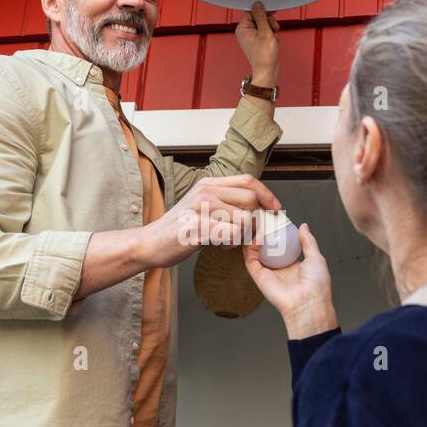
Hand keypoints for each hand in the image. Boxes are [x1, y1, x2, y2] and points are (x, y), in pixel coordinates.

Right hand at [139, 174, 280, 268]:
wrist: (150, 243)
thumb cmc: (178, 229)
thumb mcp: (200, 206)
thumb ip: (223, 202)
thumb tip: (253, 206)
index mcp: (208, 184)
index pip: (248, 181)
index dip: (267, 194)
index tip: (276, 208)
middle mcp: (205, 192)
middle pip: (251, 199)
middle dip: (256, 218)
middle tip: (248, 232)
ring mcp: (200, 208)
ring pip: (244, 218)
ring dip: (244, 234)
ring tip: (230, 240)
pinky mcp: (198, 227)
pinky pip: (232, 234)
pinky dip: (233, 243)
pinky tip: (222, 245)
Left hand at [235, 1, 279, 86]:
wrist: (267, 71)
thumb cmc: (264, 56)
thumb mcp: (265, 32)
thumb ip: (261, 16)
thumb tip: (257, 5)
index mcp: (242, 28)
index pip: (251, 11)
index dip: (263, 12)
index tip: (271, 13)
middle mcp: (244, 32)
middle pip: (258, 17)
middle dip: (268, 22)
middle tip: (273, 28)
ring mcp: (250, 36)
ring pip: (263, 24)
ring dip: (271, 28)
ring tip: (273, 36)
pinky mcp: (256, 41)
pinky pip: (264, 31)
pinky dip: (270, 34)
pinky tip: (273, 41)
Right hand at [243, 223, 337, 337]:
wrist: (308, 303)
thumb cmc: (316, 284)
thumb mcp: (316, 257)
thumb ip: (308, 241)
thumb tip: (303, 226)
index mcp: (293, 264)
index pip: (281, 244)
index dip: (277, 231)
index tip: (274, 218)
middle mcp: (279, 268)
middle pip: (267, 246)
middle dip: (263, 232)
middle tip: (261, 217)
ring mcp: (268, 272)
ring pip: (255, 251)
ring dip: (253, 237)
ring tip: (254, 223)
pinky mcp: (258, 277)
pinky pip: (250, 260)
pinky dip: (250, 247)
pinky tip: (255, 236)